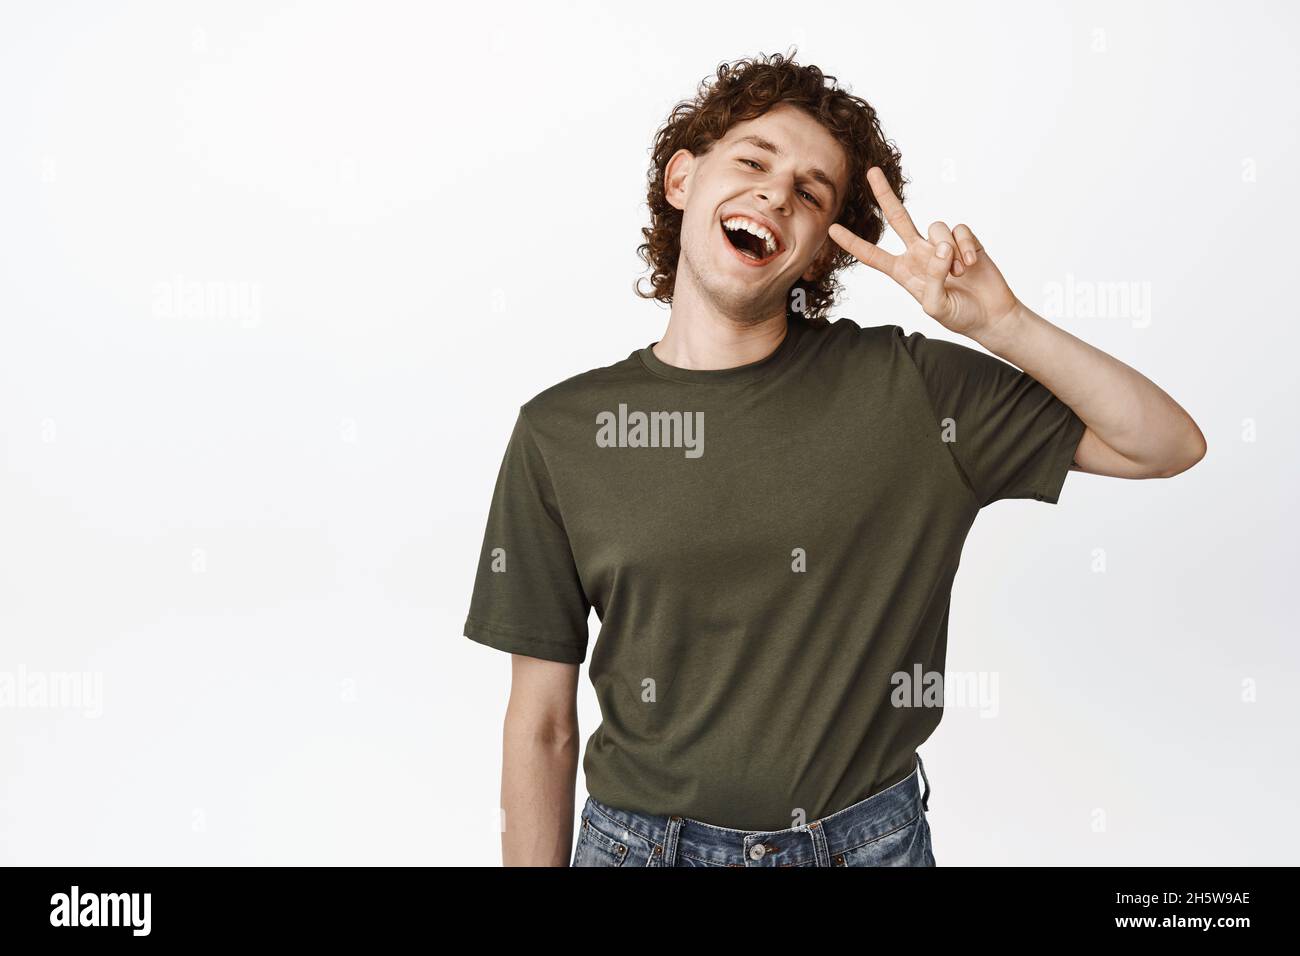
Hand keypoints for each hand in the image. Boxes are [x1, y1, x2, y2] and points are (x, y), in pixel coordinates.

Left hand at [828, 167, 1019, 338]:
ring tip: (960, 273)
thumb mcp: (936, 307)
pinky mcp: (964, 240)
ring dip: (950, 251)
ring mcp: (941, 245)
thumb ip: (933, 280)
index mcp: (904, 272)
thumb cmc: (960, 316)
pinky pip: (960, 230)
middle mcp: (919, 254)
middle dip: (885, 195)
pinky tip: (972, 265)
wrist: (991, 315)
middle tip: (871, 172)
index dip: (854, 243)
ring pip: (936, 226)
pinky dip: (966, 247)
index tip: (833, 229)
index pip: (873, 255)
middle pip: (898, 218)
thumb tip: (940, 249)